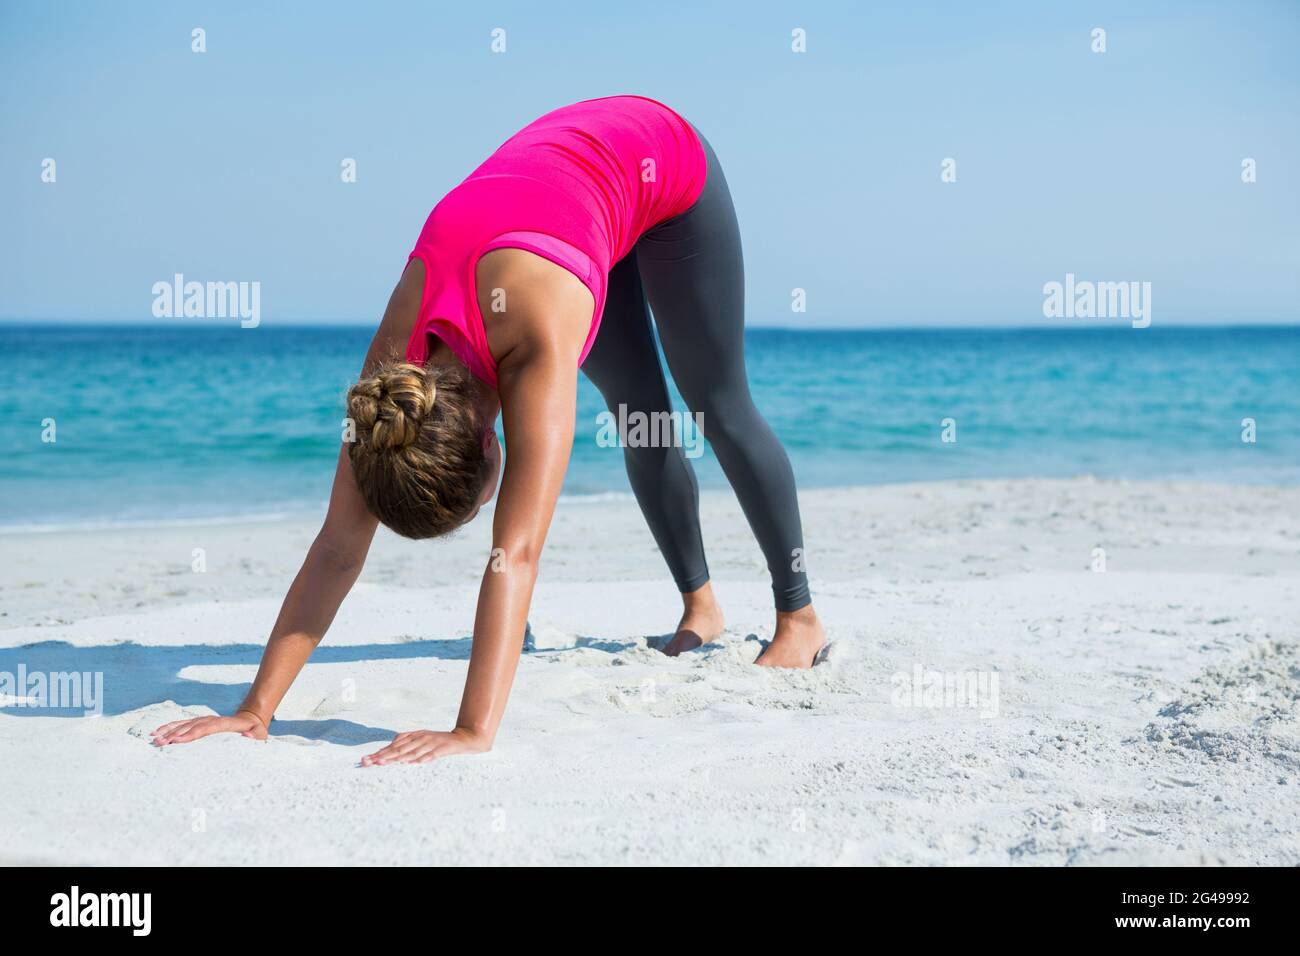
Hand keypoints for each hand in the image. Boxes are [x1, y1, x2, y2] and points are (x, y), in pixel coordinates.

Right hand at [151, 711, 267, 745]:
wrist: (251, 719)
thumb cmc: (256, 732)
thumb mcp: (260, 735)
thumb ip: (255, 735)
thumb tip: (248, 735)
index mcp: (225, 724)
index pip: (206, 729)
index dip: (192, 734)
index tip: (178, 741)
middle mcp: (211, 720)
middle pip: (191, 727)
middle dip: (175, 735)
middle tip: (160, 743)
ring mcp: (204, 719)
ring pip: (184, 724)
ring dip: (169, 731)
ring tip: (155, 739)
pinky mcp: (198, 721)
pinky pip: (182, 723)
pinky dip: (169, 727)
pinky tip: (157, 732)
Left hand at [360, 727, 489, 765]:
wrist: (463, 738)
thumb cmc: (440, 742)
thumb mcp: (423, 740)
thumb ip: (409, 743)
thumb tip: (394, 749)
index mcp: (415, 736)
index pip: (394, 745)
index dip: (380, 752)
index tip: (367, 759)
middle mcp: (421, 738)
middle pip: (399, 748)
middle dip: (383, 756)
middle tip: (369, 762)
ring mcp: (431, 743)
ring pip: (411, 752)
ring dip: (397, 758)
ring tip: (384, 763)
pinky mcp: (442, 749)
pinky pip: (429, 755)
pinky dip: (420, 759)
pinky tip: (411, 762)